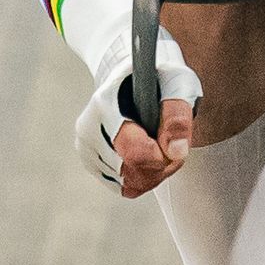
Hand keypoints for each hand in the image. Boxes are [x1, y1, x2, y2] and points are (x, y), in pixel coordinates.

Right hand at [77, 37, 202, 197]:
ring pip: (128, 184)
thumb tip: (176, 151)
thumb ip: (178, 116)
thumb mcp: (178, 84)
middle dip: (161, 166)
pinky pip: (123, 187)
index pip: (134, 153)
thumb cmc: (158, 78)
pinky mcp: (90, 162)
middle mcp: (89, 129)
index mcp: (105, 105)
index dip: (162, 157)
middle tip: (173, 144)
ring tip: (161, 146)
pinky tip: (149, 156)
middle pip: (131, 174)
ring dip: (154, 173)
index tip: (175, 145)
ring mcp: (86, 148)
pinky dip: (142, 178)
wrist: (133, 77)